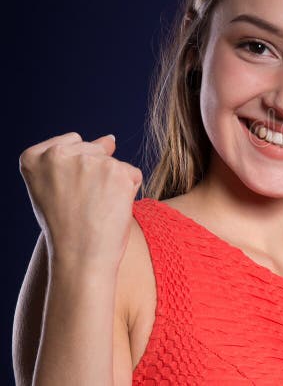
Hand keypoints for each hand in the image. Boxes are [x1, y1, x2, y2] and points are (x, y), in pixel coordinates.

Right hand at [18, 132, 142, 272]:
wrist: (80, 259)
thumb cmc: (66, 228)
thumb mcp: (56, 189)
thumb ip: (75, 160)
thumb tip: (110, 139)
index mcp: (33, 157)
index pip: (71, 142)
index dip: (76, 171)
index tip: (68, 193)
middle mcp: (59, 154)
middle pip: (95, 151)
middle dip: (96, 175)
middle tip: (83, 207)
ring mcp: (89, 161)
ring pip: (115, 164)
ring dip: (113, 185)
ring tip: (96, 211)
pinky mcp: (117, 171)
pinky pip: (133, 175)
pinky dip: (129, 191)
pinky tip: (113, 210)